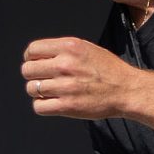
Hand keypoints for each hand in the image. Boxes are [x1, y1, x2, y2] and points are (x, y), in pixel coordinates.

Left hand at [22, 37, 144, 120]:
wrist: (126, 90)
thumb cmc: (107, 69)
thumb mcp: (86, 48)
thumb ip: (62, 49)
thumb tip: (36, 55)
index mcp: (70, 47)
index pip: (32, 50)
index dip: (31, 58)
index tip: (37, 63)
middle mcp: (65, 65)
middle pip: (27, 69)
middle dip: (33, 75)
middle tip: (45, 79)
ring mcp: (65, 86)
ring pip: (31, 89)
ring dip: (38, 91)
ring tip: (53, 91)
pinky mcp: (67, 106)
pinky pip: (38, 107)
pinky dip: (43, 106)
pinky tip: (53, 102)